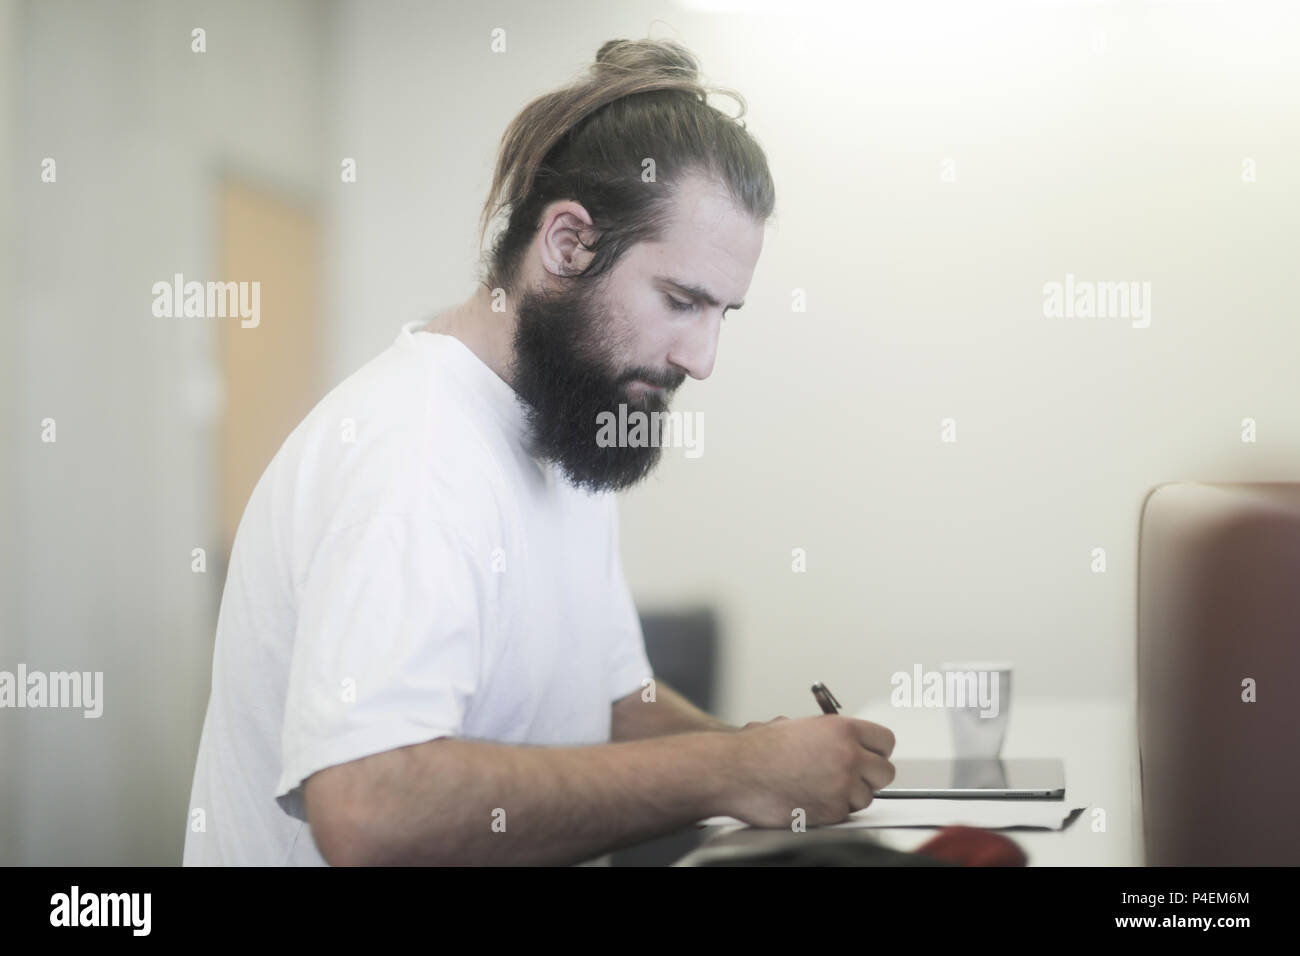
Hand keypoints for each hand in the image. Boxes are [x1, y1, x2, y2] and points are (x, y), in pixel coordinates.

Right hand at [723, 715, 895, 827]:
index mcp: (842, 729)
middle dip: (869, 776)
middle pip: (884, 772)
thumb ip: (833, 734)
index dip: (876, 751)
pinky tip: (811, 798)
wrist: (736, 770)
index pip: (885, 741)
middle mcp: (847, 755)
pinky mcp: (832, 810)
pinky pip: (846, 813)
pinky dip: (832, 810)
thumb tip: (852, 744)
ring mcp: (842, 785)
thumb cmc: (759, 748)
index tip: (869, 756)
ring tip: (821, 787)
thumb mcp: (801, 725)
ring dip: (849, 795)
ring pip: (867, 796)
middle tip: (850, 776)